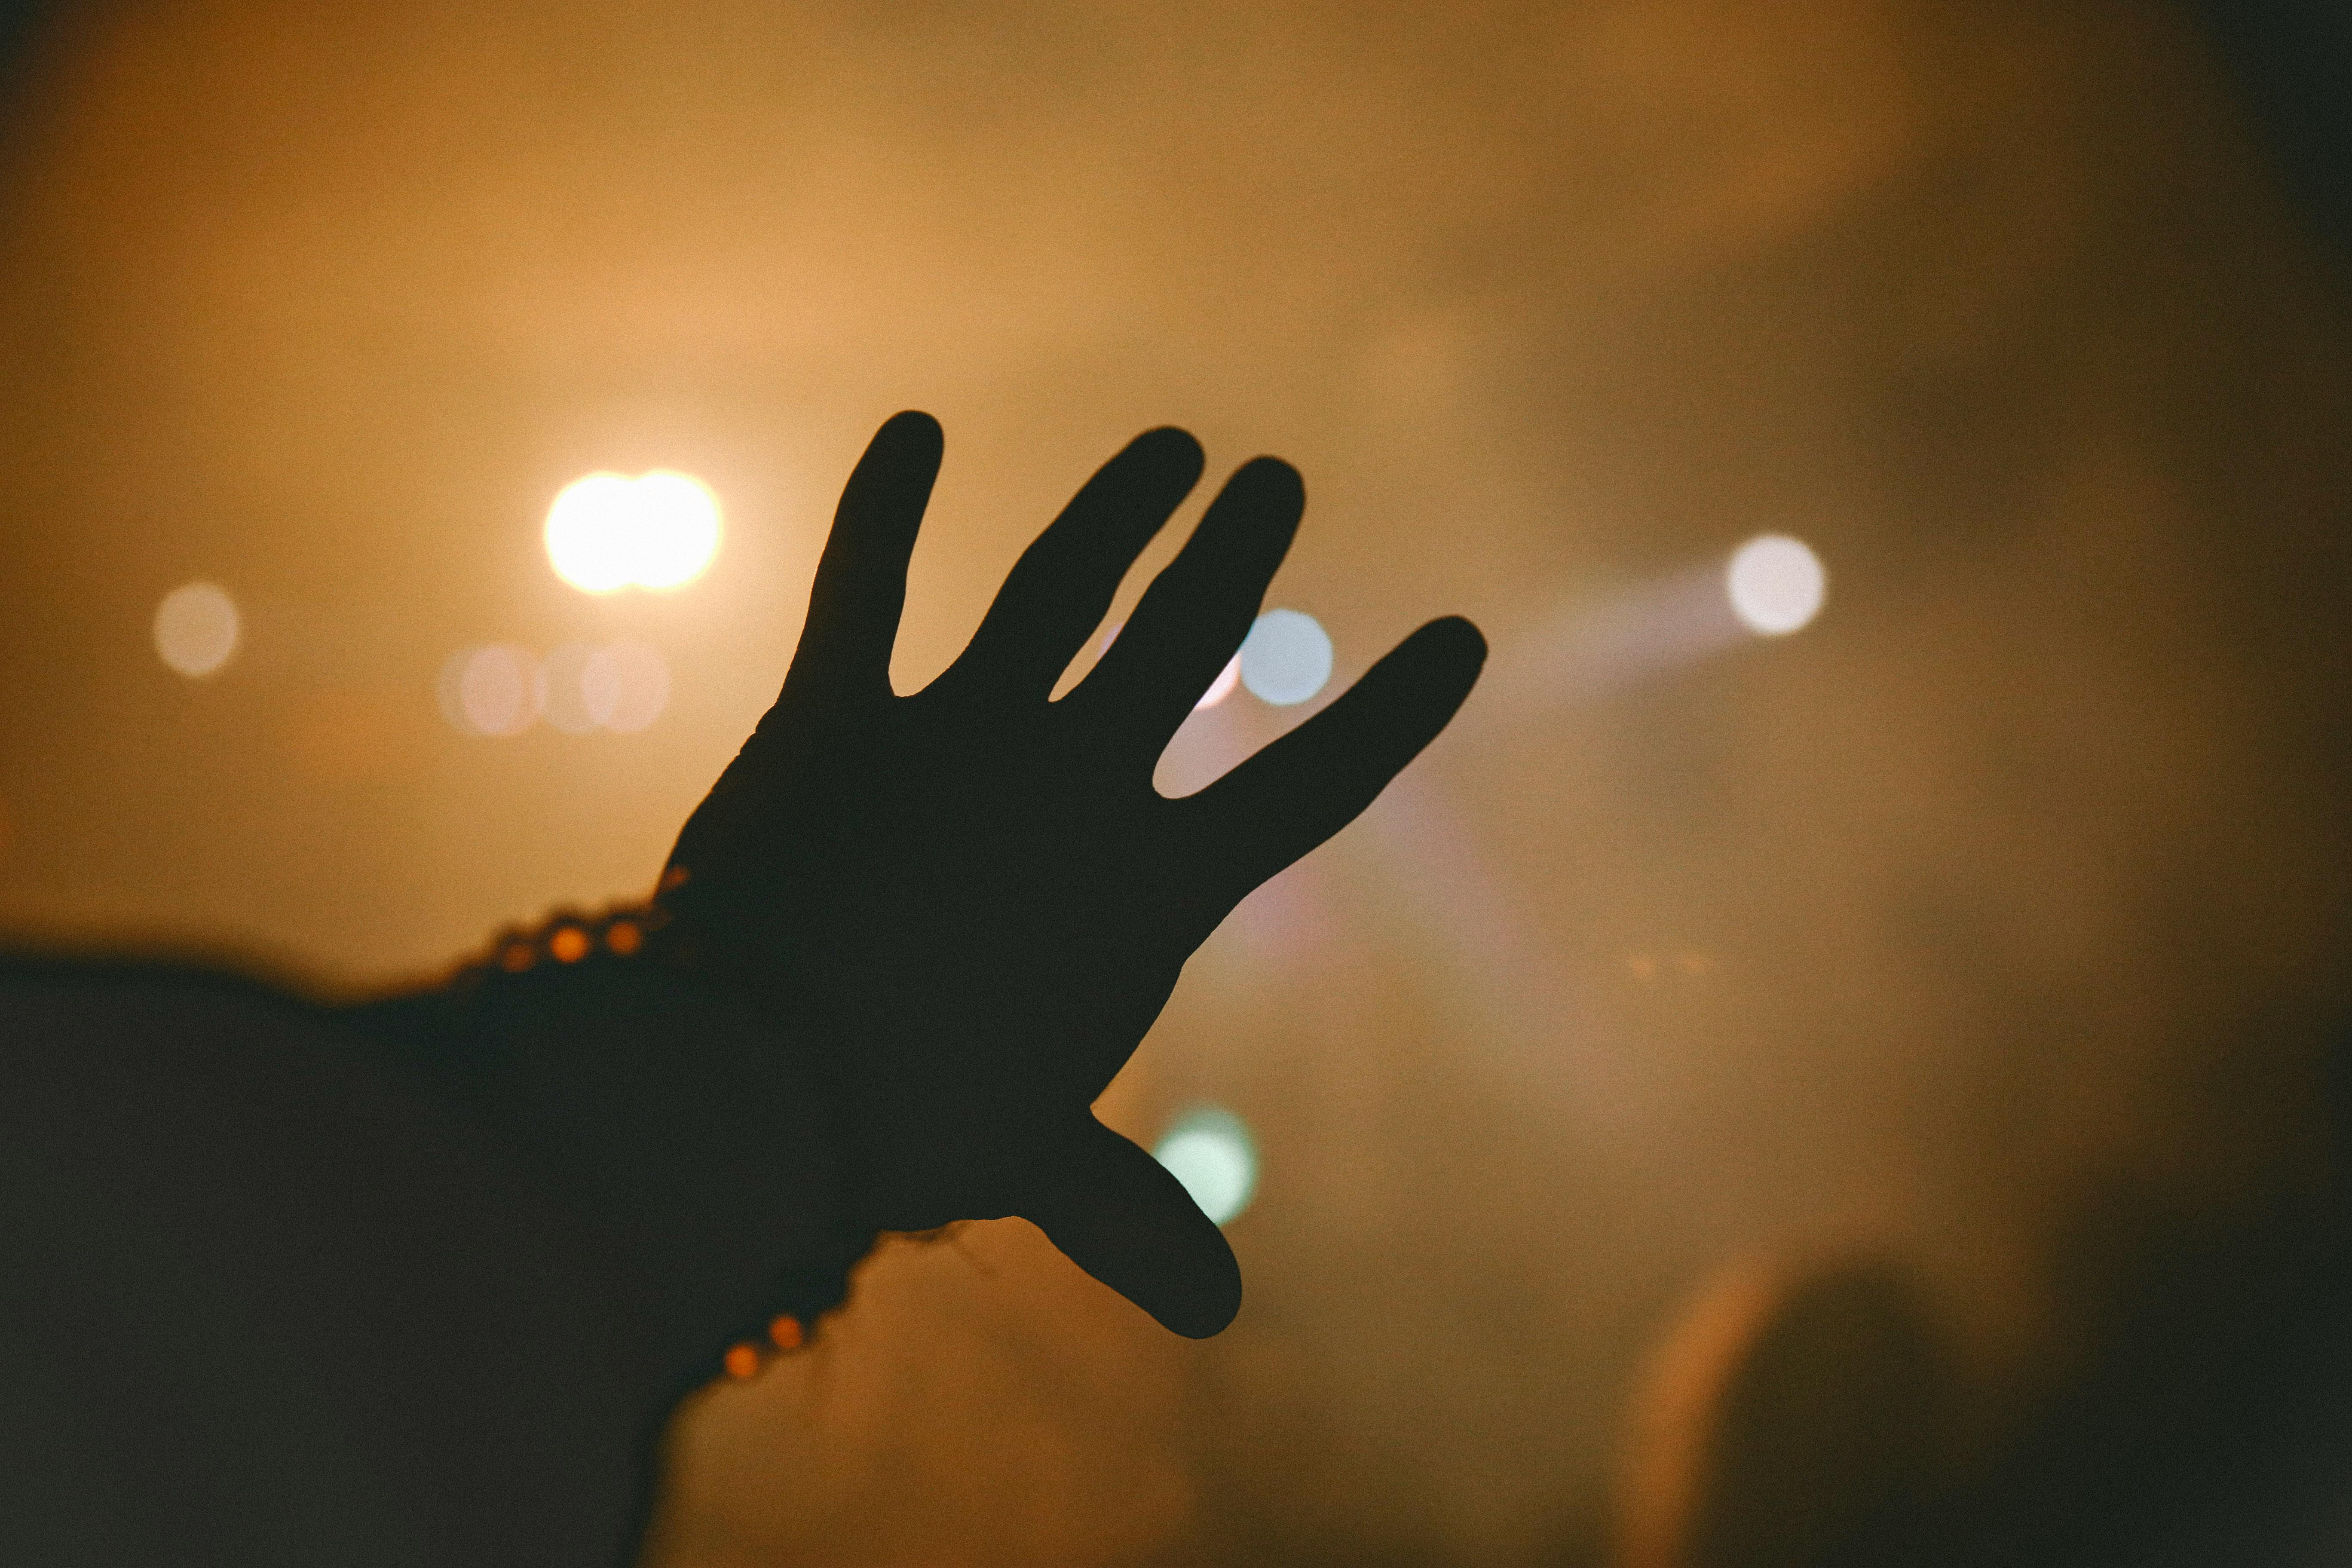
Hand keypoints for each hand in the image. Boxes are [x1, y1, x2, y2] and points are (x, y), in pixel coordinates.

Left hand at [658, 412, 1483, 1335]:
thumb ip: (1128, 1218)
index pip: (1301, 793)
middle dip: (1239, 557)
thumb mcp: (1035, 1164)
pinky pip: (863, 590)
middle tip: (1277, 479)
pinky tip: (913, 430)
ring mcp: (955, 737)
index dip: (1385, 716)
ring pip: (1060, 592)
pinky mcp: (833, 718)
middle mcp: (1071, 787)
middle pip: (1183, 646)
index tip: (1458, 638)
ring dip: (1120, 512)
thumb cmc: (916, 1130)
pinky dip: (882, 509)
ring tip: (1169, 449)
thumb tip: (1220, 1323)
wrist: (761, 1080)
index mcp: (1144, 889)